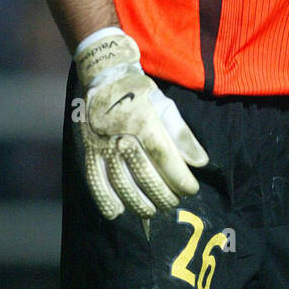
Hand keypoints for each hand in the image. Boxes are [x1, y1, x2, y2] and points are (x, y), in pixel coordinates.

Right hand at [75, 29, 208, 218]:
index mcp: (142, 121)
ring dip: (140, 202)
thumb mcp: (165, 105)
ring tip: (154, 209)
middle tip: (174, 202)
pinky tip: (118, 212)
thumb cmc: (139, 92)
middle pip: (144, 174)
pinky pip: (94, 181)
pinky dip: (105, 200)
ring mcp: (101, 145)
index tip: (191, 189)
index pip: (164, 157)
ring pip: (121, 183)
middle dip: (164, 194)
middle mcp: (120, 135)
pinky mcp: (87, 151)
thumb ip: (183, 135)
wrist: (103, 76)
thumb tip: (201, 162)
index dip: (179, 178)